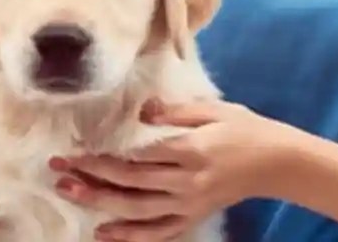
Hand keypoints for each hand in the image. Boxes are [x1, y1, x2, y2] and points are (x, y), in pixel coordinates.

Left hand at [50, 99, 295, 241]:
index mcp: (191, 150)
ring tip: (70, 193)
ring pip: (138, 211)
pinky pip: (158, 233)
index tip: (75, 151)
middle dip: (91, 177)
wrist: (277, 163)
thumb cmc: (246, 129)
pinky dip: (130, 237)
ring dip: (101, 204)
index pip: (137, 157)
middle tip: (59, 170)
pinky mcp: (193, 217)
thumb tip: (143, 111)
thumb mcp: (214, 109)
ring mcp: (190, 204)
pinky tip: (103, 233)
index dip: (103, 156)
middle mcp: (187, 182)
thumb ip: (176, 111)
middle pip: (130, 184)